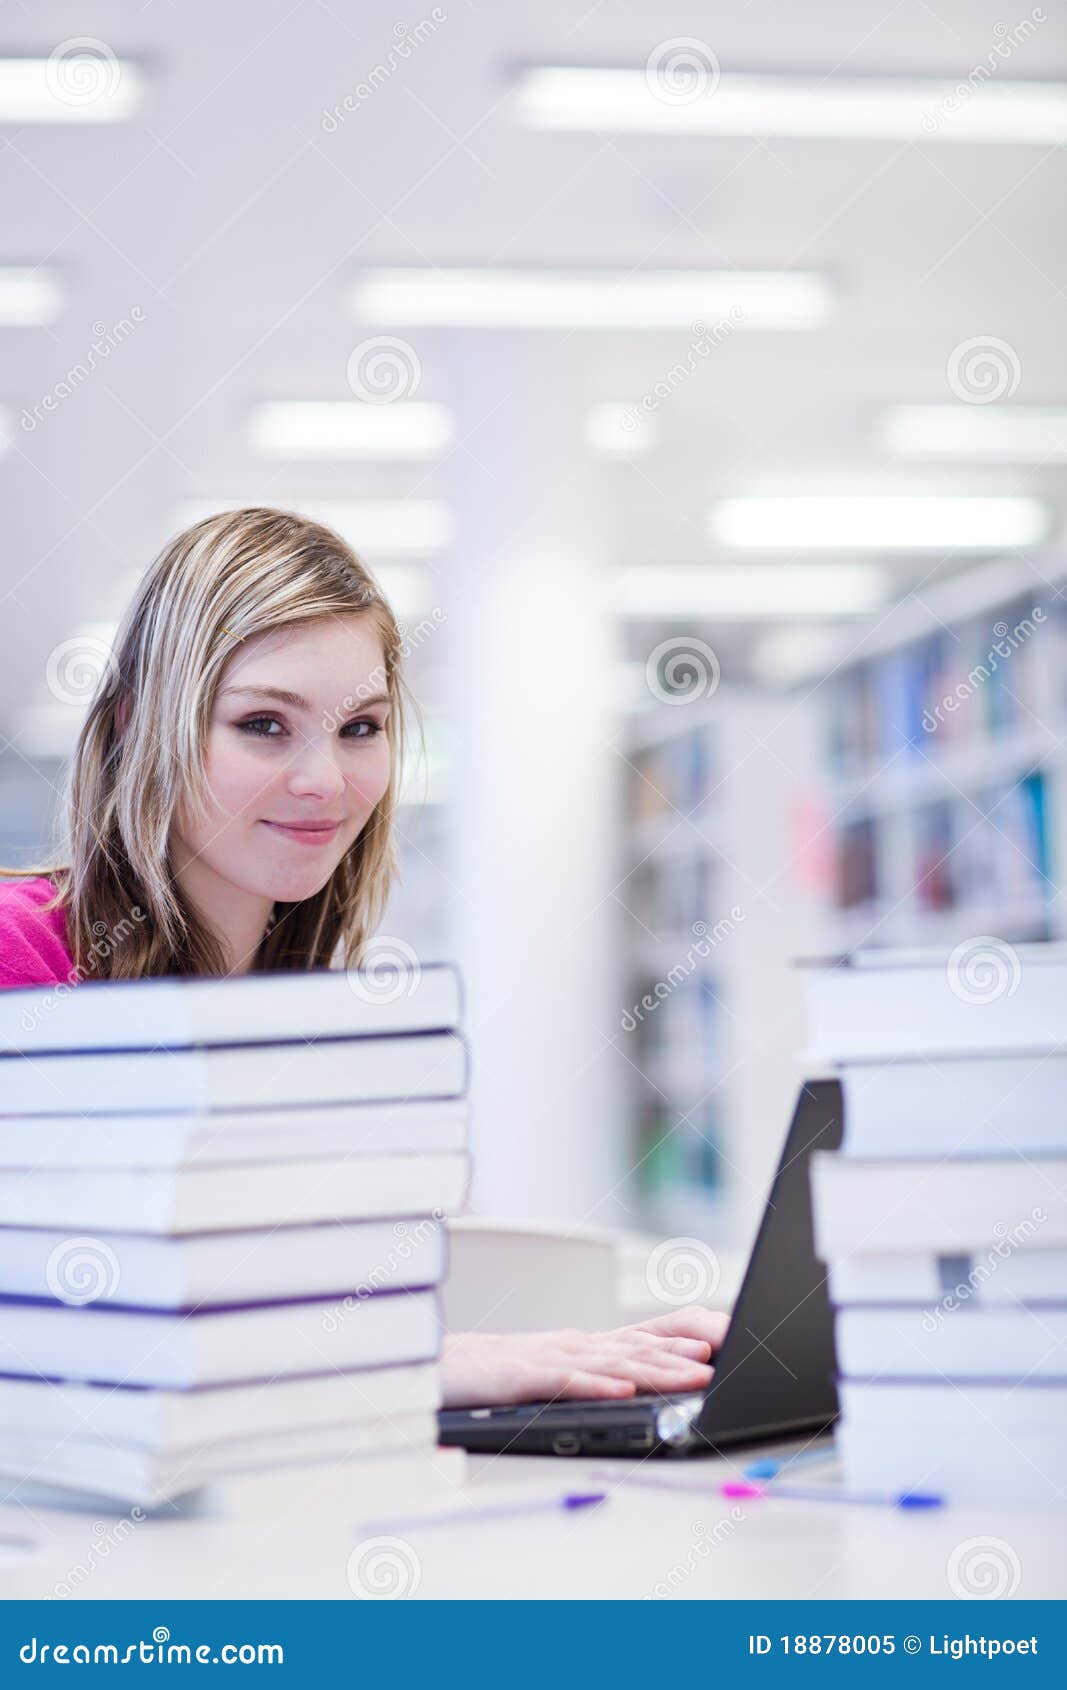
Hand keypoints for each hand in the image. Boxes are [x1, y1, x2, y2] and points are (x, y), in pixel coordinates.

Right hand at [440, 1306, 728, 1409]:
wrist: (437, 1367)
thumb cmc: (493, 1375)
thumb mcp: (552, 1374)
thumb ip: (591, 1376)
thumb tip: (635, 1388)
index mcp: (583, 1346)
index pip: (643, 1339)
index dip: (684, 1340)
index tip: (726, 1343)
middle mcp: (573, 1345)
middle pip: (639, 1348)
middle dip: (686, 1354)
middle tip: (728, 1358)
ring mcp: (549, 1357)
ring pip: (613, 1361)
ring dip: (658, 1368)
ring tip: (696, 1373)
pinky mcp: (522, 1376)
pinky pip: (565, 1381)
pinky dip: (596, 1383)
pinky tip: (623, 1389)